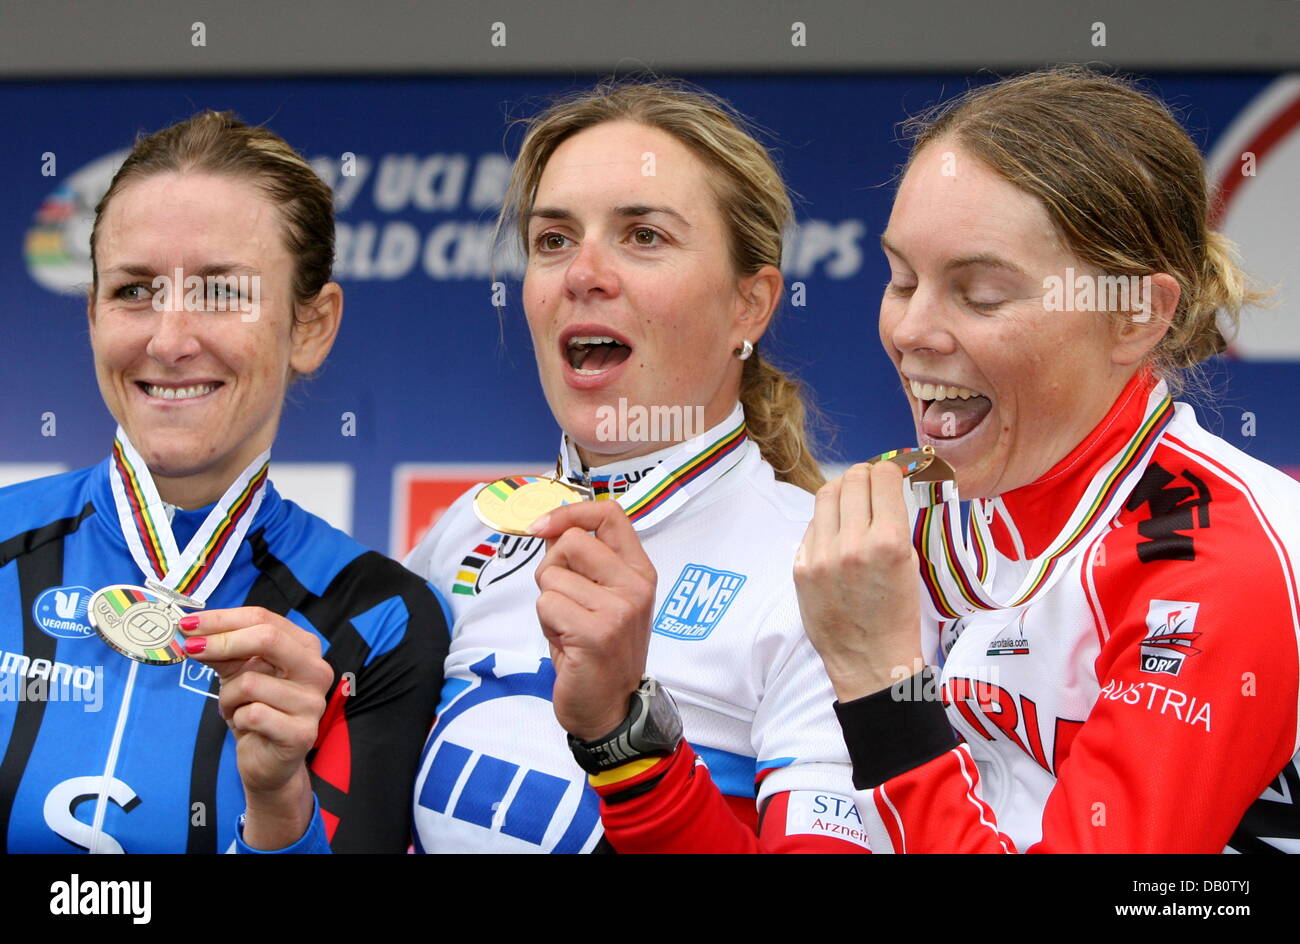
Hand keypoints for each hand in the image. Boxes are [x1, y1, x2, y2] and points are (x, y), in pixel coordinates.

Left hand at [180, 606, 334, 848]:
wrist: (268, 761)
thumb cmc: (257, 711)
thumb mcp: (238, 673)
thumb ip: (222, 650)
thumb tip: (192, 631)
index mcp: (305, 648)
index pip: (264, 618)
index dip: (222, 619)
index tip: (189, 623)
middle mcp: (316, 670)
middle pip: (268, 637)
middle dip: (223, 641)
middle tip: (191, 648)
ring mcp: (312, 702)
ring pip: (251, 682)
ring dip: (228, 697)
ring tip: (232, 708)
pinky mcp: (301, 733)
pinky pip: (253, 714)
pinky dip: (237, 718)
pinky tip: (244, 724)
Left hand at [529, 501, 657, 740]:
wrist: (610, 709)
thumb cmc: (596, 651)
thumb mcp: (598, 598)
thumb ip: (580, 561)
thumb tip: (548, 524)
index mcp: (639, 572)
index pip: (611, 514)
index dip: (571, 511)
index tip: (543, 526)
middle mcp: (635, 586)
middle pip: (572, 541)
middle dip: (551, 568)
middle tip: (563, 601)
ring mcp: (619, 609)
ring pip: (552, 575)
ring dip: (548, 602)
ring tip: (568, 627)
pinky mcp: (596, 632)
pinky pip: (547, 604)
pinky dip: (546, 623)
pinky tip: (566, 643)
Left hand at [793, 461, 923, 701]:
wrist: (870, 661)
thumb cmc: (898, 615)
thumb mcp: (911, 564)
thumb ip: (894, 524)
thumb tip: (884, 488)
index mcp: (889, 542)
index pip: (883, 477)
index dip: (889, 471)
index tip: (891, 476)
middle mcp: (852, 543)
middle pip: (852, 478)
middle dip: (865, 475)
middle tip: (871, 484)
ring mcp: (822, 555)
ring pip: (826, 495)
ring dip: (841, 491)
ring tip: (851, 502)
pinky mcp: (801, 567)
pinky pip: (811, 525)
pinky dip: (825, 522)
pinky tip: (836, 533)